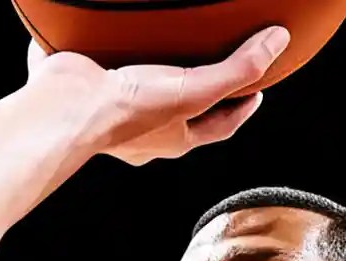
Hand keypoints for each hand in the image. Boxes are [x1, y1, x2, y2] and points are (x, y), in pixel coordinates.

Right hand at [26, 27, 290, 165]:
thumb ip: (239, 68)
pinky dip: (113, 58)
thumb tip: (279, 41)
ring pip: (144, 95)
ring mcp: (113, 113)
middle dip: (201, 93)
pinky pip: (105, 73)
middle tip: (218, 70)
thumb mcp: (196, 88)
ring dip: (157, 77)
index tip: (257, 90)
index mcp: (174, 138)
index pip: (221, 125)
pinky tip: (114, 37)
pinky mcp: (87, 92)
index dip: (243, 106)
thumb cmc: (129, 109)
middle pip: (183, 112)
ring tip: (167, 50)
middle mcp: (145, 131)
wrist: (66, 107)